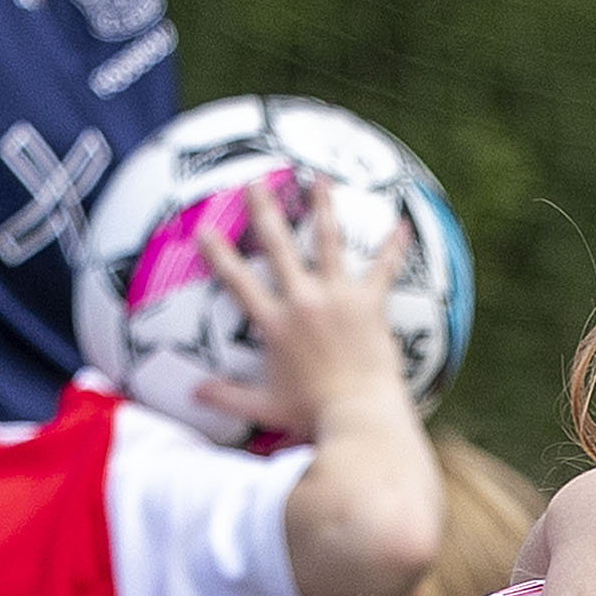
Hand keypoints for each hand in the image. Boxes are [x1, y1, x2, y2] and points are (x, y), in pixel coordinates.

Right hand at [189, 179, 409, 442]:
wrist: (359, 417)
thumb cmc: (313, 415)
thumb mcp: (264, 407)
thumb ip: (227, 397)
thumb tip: (193, 394)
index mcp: (274, 324)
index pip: (237, 282)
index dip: (219, 255)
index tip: (204, 230)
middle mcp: (302, 301)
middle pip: (278, 246)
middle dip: (264, 211)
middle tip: (255, 183)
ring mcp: (337, 298)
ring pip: (328, 240)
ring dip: (322, 206)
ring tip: (319, 178)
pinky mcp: (369, 304)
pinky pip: (383, 268)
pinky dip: (394, 246)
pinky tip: (402, 223)